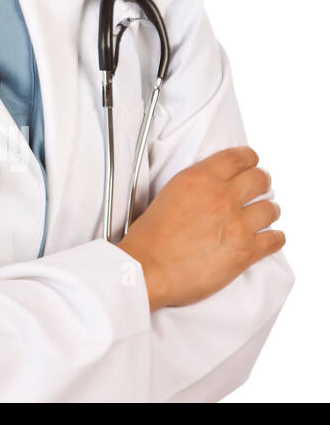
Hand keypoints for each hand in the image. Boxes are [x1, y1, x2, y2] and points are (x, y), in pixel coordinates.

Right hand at [115, 145, 285, 310]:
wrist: (148, 267)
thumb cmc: (150, 237)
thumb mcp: (168, 194)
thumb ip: (194, 185)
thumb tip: (210, 187)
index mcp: (198, 178)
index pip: (238, 157)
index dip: (249, 159)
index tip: (251, 162)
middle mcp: (221, 197)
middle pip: (260, 179)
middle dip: (261, 183)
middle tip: (258, 189)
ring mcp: (237, 224)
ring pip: (271, 209)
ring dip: (267, 212)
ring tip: (261, 216)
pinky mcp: (246, 251)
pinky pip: (276, 239)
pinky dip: (273, 238)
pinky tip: (267, 238)